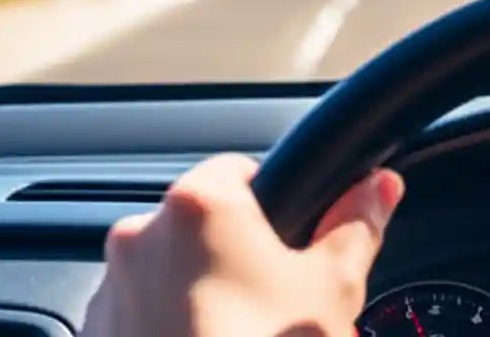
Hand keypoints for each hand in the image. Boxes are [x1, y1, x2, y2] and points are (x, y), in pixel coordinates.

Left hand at [80, 153, 405, 336]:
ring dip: (201, 294)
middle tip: (278, 300)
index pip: (242, 170)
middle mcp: (140, 239)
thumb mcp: (332, 288)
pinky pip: (141, 317)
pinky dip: (170, 330)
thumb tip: (379, 187)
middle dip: (239, 255)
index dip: (277, 204)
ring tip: (244, 335)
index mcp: (200, 205)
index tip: (294, 242)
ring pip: (169, 274)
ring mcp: (109, 293)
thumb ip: (356, 225)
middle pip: (204, 226)